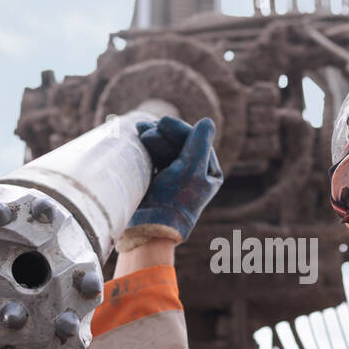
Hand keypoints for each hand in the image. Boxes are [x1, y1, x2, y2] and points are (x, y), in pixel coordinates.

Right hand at [119, 116, 222, 249]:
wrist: (148, 227)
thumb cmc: (172, 200)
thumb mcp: (189, 169)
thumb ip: (198, 144)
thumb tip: (208, 121)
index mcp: (209, 173)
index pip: (197, 142)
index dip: (179, 130)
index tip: (162, 123)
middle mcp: (195, 174)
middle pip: (180, 143)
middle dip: (163, 134)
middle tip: (144, 128)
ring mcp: (176, 177)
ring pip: (166, 148)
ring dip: (153, 137)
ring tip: (139, 131)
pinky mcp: (158, 179)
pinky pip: (155, 156)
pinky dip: (147, 147)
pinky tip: (138, 138)